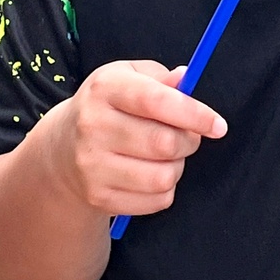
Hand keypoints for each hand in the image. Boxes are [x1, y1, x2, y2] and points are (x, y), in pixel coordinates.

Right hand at [39, 60, 226, 217]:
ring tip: (165, 156)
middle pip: (164, 143)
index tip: (218, 125)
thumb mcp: (127, 78)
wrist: (62, 149)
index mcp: (103, 88)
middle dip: (188, 141)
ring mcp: (92, 164)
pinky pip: (156, 200)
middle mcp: (92, 125)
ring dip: (176, 167)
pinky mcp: (99, 196)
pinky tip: (150, 174)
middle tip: (186, 136)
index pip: (156, 100)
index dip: (194, 113)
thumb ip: (160, 78)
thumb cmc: (108, 107)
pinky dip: (165, 189)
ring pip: (164, 176)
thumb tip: (185, 78)